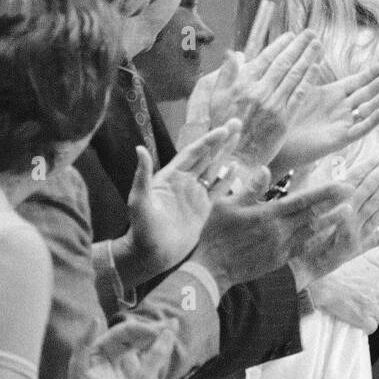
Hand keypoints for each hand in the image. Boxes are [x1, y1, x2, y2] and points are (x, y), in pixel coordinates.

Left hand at [58, 319, 170, 378]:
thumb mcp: (79, 370)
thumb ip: (83, 343)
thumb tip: (95, 318)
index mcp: (102, 345)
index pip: (126, 331)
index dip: (142, 329)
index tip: (158, 331)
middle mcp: (114, 350)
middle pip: (138, 334)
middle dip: (155, 328)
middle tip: (174, 323)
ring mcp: (126, 362)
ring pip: (145, 344)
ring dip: (160, 335)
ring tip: (175, 328)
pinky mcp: (134, 375)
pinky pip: (148, 359)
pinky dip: (160, 351)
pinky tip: (171, 347)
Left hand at [127, 119, 241, 277]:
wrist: (151, 255)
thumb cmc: (142, 229)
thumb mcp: (140, 201)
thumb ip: (142, 175)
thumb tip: (139, 148)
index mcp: (170, 176)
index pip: (193, 153)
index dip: (208, 141)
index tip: (223, 129)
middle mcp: (184, 182)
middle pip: (207, 155)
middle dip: (221, 140)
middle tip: (237, 123)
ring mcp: (194, 194)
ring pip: (214, 168)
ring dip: (226, 153)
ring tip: (239, 138)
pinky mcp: (203, 209)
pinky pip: (218, 190)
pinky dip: (227, 178)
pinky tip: (236, 167)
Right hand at [193, 179, 353, 294]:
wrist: (208, 270)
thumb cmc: (212, 234)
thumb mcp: (225, 206)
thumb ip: (249, 188)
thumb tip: (265, 169)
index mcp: (267, 215)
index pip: (303, 201)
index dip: (325, 193)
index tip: (344, 185)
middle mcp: (279, 232)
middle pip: (313, 215)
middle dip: (334, 203)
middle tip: (354, 192)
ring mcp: (280, 248)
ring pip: (311, 232)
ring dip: (330, 221)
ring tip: (348, 212)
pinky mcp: (278, 261)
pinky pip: (303, 248)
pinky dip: (316, 239)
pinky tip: (325, 233)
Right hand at [205, 31, 320, 168]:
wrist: (234, 159)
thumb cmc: (223, 129)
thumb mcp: (215, 100)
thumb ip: (225, 75)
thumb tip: (233, 53)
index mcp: (243, 85)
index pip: (265, 59)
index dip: (280, 45)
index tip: (290, 36)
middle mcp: (260, 92)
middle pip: (283, 63)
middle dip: (298, 46)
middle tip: (310, 34)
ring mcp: (274, 105)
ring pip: (294, 76)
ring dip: (308, 58)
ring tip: (317, 45)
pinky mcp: (284, 119)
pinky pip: (299, 95)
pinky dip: (308, 79)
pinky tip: (317, 68)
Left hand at [275, 64, 378, 171]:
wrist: (277, 143)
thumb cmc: (285, 117)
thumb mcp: (300, 90)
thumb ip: (310, 71)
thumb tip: (313, 46)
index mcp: (332, 95)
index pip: (357, 81)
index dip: (371, 74)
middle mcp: (340, 109)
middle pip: (367, 93)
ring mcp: (342, 123)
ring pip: (367, 110)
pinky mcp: (339, 139)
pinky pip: (358, 129)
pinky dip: (371, 121)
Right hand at [309, 257, 378, 333]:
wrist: (322, 281)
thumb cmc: (335, 267)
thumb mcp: (357, 257)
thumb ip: (370, 263)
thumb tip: (376, 266)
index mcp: (378, 277)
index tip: (374, 294)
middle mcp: (378, 292)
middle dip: (377, 306)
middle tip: (364, 305)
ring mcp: (371, 306)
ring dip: (372, 317)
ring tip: (360, 315)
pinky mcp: (362, 318)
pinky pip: (372, 327)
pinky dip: (366, 327)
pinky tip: (358, 323)